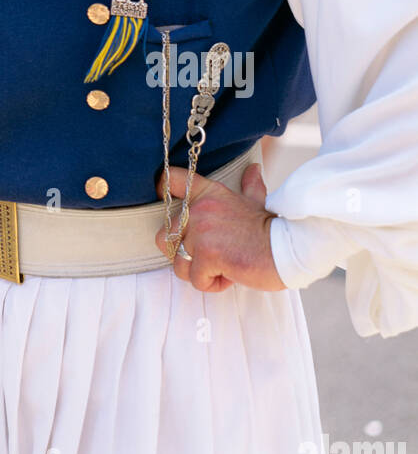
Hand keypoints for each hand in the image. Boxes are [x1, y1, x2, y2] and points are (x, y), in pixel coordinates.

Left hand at [154, 161, 285, 292]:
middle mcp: (199, 209)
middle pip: (163, 236)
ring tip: (223, 267)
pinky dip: (212, 283)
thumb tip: (254, 169)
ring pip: (178, 263)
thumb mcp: (258, 202)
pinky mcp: (207, 254)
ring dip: (199, 272)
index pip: (172, 180)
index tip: (169, 204)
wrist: (290, 248)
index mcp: (209, 194)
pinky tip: (231, 275)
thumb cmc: (273, 228)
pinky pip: (196, 279)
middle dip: (183, 253)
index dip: (162, 191)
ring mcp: (201, 231)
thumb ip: (249, 187)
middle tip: (209, 256)